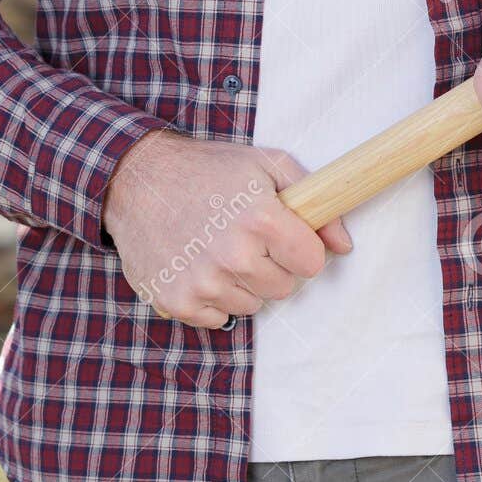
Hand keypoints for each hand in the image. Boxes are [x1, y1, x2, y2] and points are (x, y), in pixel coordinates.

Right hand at [102, 131, 352, 328]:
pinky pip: (218, 318)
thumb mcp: (266, 164)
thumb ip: (314, 199)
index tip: (284, 235)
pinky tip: (199, 264)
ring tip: (219, 247)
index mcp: (261, 219)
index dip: (301, 248)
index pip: (312, 263)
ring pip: (252, 305)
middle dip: (273, 265)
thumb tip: (344, 245)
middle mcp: (234, 256)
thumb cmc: (207, 169)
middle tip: (247, 237)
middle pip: (285, 288)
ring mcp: (203, 283)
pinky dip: (213, 297)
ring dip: (243, 282)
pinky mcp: (177, 302)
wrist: (137, 180)